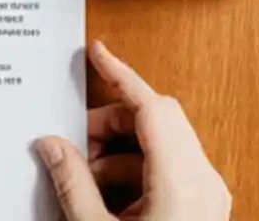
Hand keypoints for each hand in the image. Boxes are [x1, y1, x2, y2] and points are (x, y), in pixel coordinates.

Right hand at [35, 41, 230, 220]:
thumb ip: (71, 182)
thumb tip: (52, 145)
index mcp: (183, 182)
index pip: (152, 106)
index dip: (120, 74)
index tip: (98, 53)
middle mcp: (203, 182)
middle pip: (155, 120)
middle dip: (109, 122)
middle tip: (73, 140)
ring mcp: (206, 194)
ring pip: (160, 143)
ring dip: (118, 149)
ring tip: (84, 175)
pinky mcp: (201, 207)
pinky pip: (168, 167)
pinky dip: (133, 168)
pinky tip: (103, 193)